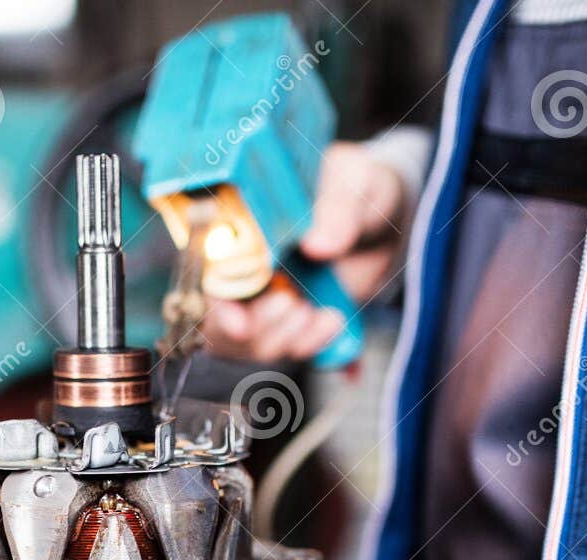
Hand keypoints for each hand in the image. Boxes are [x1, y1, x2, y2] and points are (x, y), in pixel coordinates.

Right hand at [201, 142, 409, 362]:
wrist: (381, 218)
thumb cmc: (355, 187)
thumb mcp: (353, 184)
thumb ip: (338, 210)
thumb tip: (317, 246)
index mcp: (238, 224)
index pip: (205, 272)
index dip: (215, 304)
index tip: (238, 324)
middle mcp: (240, 266)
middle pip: (219, 321)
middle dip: (254, 328)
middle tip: (290, 306)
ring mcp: (264, 298)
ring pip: (249, 343)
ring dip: (282, 338)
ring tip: (315, 313)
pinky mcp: (290, 321)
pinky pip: (287, 348)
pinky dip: (309, 343)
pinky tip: (332, 319)